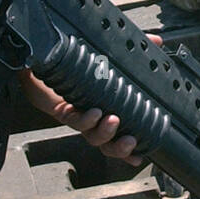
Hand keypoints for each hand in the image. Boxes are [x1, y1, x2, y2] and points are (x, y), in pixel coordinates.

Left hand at [18, 34, 163, 166]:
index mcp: (105, 111)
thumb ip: (134, 49)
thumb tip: (157, 41)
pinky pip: (74, 120)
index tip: (140, 157)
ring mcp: (77, 115)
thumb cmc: (77, 62)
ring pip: (90, 136)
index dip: (128, 151)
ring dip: (104, 132)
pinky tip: (91, 111)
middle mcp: (91, 119)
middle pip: (106, 146)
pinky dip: (84, 118)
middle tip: (129, 140)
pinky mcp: (62, 109)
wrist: (42, 59)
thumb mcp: (110, 54)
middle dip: (119, 148)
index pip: (118, 136)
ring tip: (111, 119)